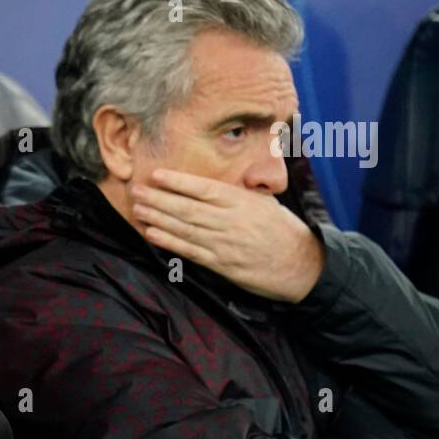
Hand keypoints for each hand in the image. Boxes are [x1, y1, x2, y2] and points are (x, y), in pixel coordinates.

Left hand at [131, 168, 325, 302]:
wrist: (302, 264)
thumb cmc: (282, 230)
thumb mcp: (264, 203)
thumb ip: (237, 194)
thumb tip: (211, 184)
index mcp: (242, 202)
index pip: (204, 189)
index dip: (178, 182)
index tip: (157, 174)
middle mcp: (230, 221)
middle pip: (187, 208)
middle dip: (159, 198)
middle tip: (136, 190)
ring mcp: (225, 244)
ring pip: (185, 228)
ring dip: (158, 218)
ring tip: (138, 209)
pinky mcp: (222, 264)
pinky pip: (190, 251)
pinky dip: (169, 242)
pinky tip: (152, 234)